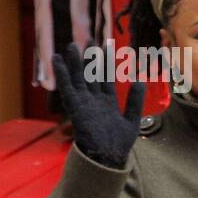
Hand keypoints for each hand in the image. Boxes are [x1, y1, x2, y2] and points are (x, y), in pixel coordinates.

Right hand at [52, 41, 146, 168]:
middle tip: (85, 40)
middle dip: (88, 58)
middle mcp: (94, 100)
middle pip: (89, 75)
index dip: (106, 63)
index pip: (105, 78)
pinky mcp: (75, 108)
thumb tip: (139, 79)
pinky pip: (67, 89)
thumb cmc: (120, 143)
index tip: (107, 46)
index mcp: (108, 102)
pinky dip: (62, 76)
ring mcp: (84, 103)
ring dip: (74, 63)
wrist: (108, 158)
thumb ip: (136, 99)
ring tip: (70, 46)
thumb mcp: (133, 118)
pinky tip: (57, 62)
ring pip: (78, 79)